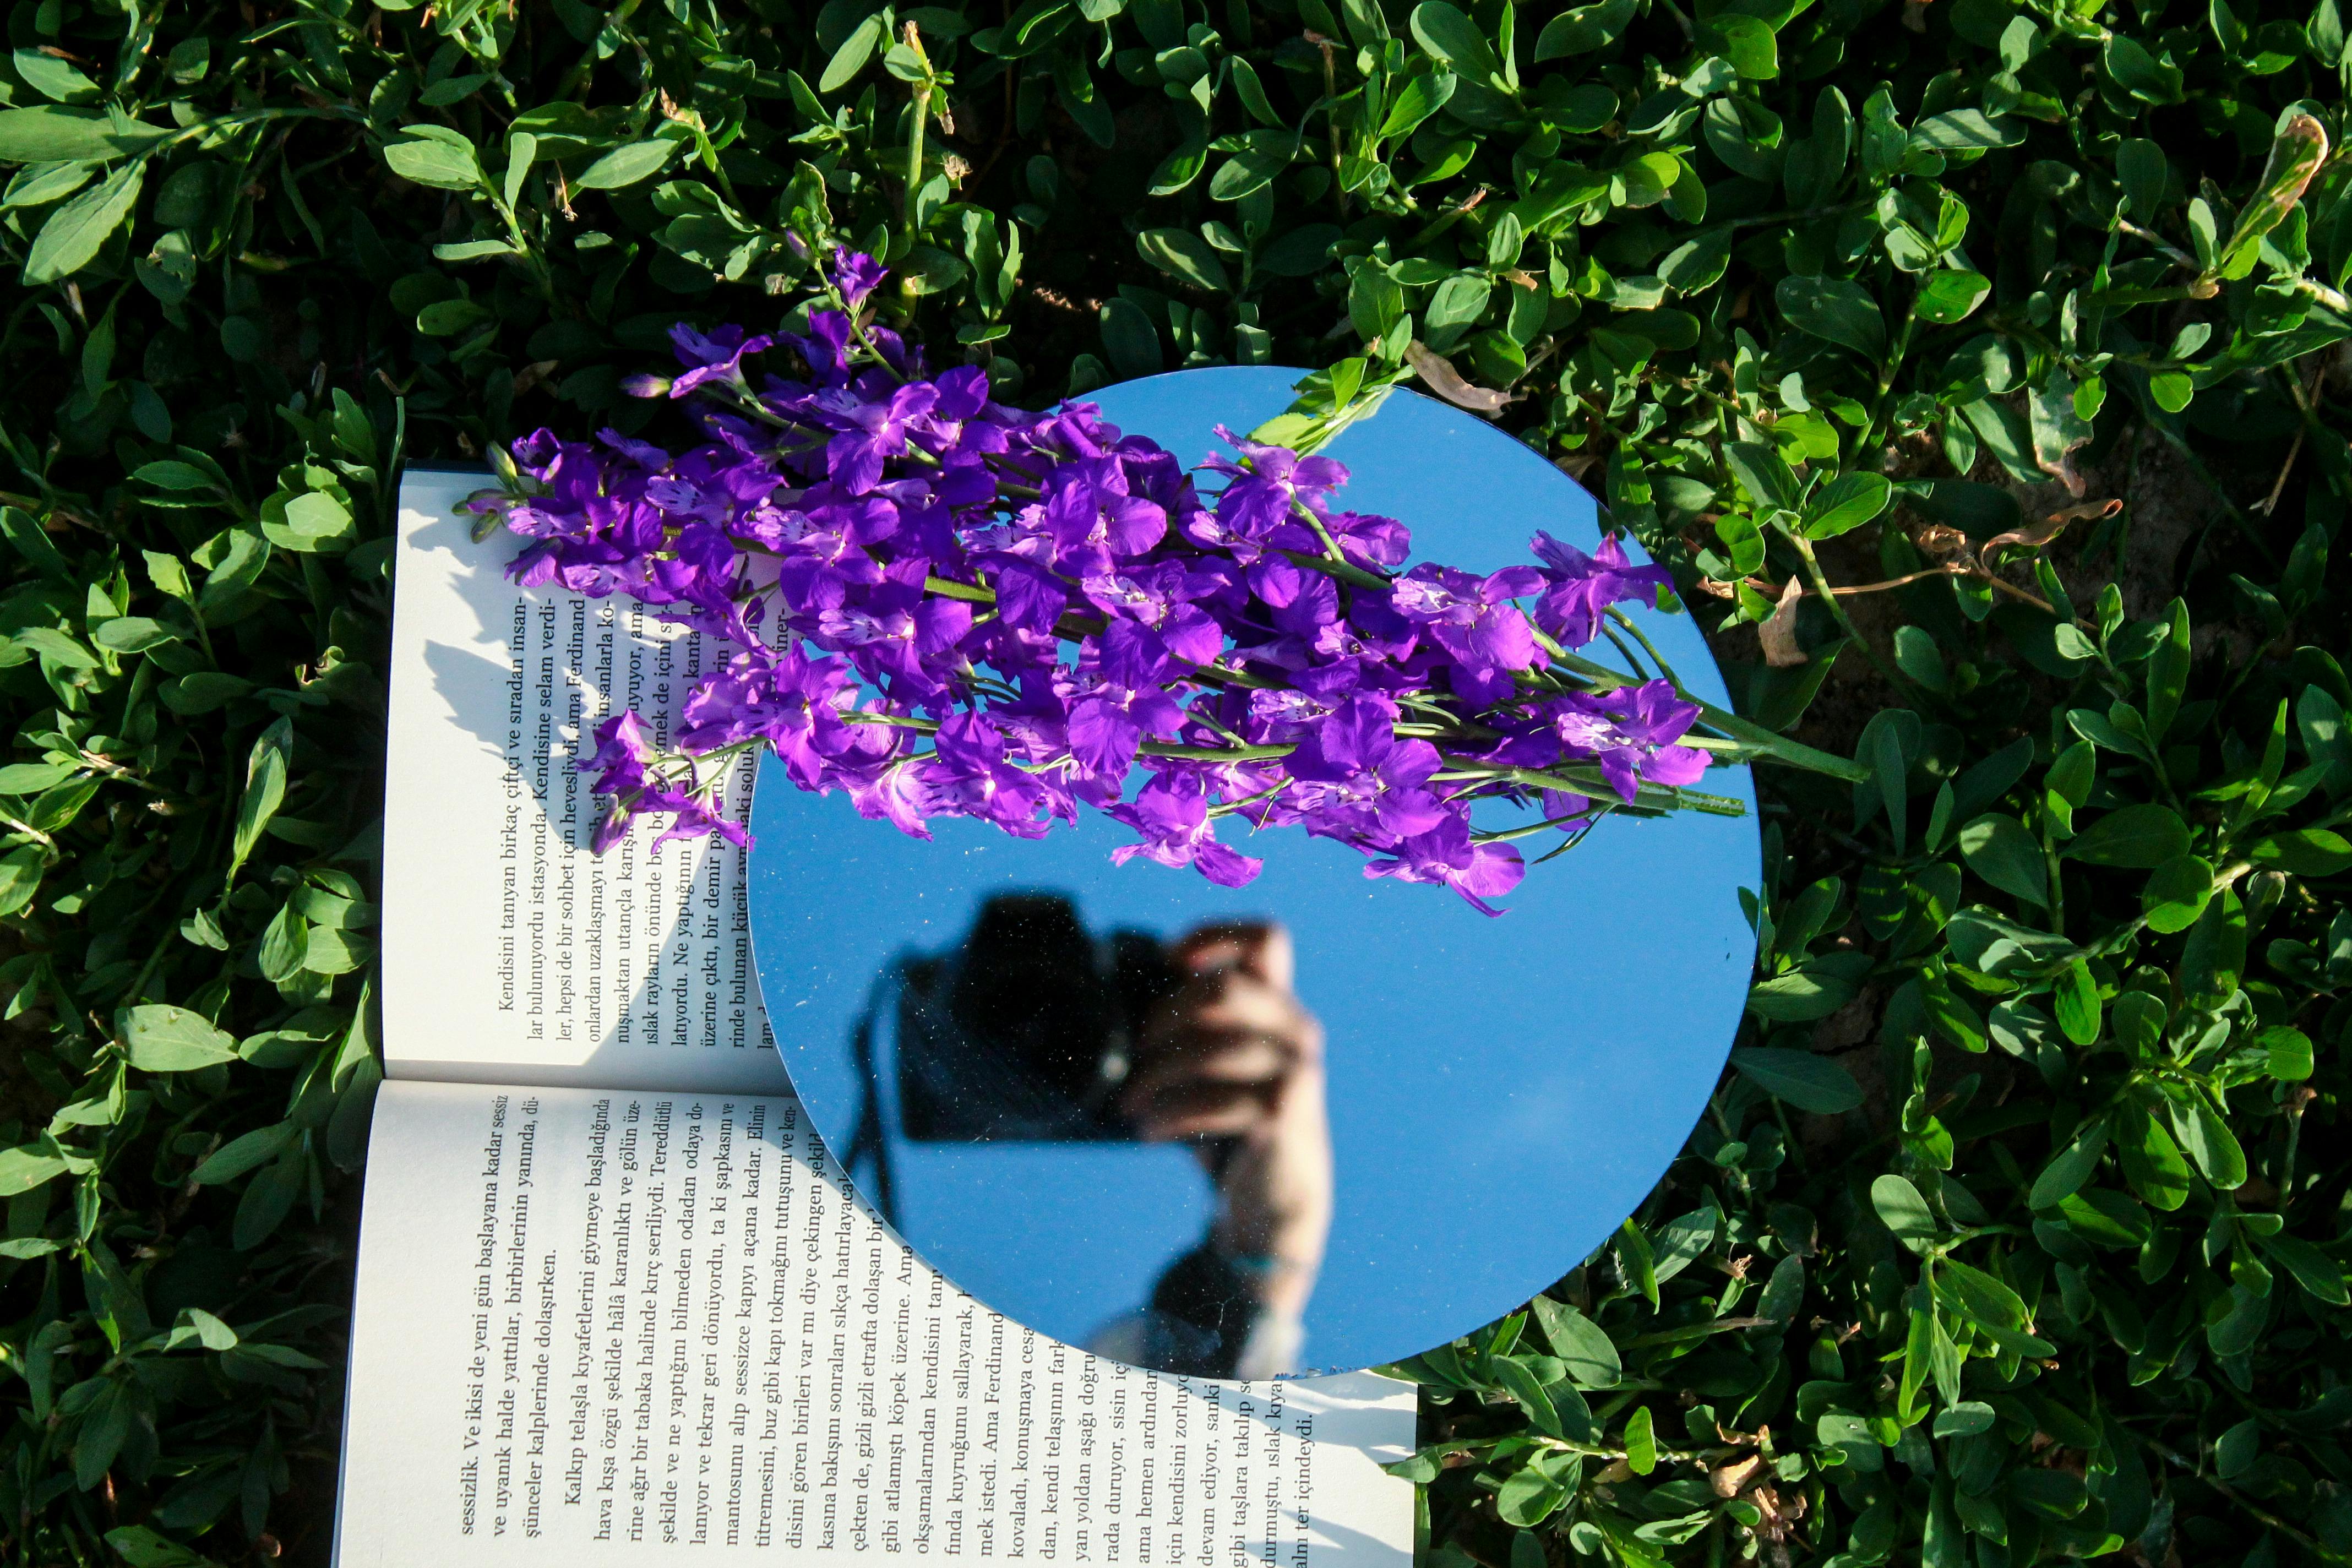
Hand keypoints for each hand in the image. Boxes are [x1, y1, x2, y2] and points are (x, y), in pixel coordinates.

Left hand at [1121, 922, 1332, 1316]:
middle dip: (1163, 1018)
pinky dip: (1170, 1114)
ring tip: (1130, 1104)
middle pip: (1220, 988)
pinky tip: (1150, 1130)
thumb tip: (1115, 1001)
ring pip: (1208, 1048)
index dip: (1215, 936)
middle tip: (1136, 1055)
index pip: (1267, 939)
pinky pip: (1213, 1099)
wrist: (1275, 1199)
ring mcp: (1296, 1068)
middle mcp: (1296, 1028)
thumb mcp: (1214, 1066)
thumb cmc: (1230, 1123)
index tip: (1169, 961)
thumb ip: (1193, 1028)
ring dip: (1154, 1076)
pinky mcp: (1284, 1111)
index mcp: (1278, 1007)